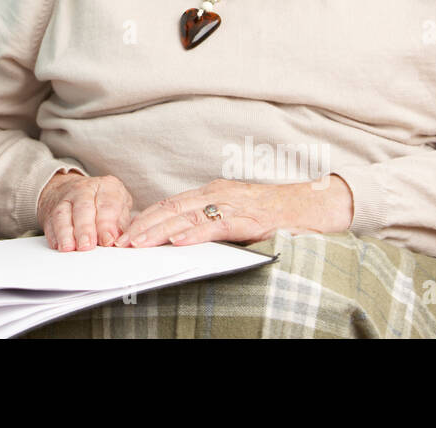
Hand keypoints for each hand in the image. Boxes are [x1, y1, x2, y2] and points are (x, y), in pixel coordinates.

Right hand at [36, 172, 132, 250]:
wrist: (74, 191)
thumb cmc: (104, 203)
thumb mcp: (120, 207)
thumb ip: (121, 224)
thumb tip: (119, 241)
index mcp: (108, 186)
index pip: (108, 204)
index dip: (107, 224)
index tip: (108, 240)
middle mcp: (85, 190)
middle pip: (83, 208)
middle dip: (85, 228)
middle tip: (87, 245)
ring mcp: (65, 199)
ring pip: (63, 214)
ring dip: (66, 233)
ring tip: (69, 247)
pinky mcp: (51, 211)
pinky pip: (50, 223)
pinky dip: (53, 236)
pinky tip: (58, 245)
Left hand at [116, 175, 353, 247]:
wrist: (315, 203)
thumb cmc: (276, 212)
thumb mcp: (236, 213)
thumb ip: (211, 221)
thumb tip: (181, 238)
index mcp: (212, 192)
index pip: (169, 204)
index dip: (144, 218)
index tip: (123, 233)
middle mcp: (218, 193)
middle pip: (170, 208)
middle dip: (142, 226)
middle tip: (120, 242)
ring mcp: (233, 204)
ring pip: (188, 215)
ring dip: (159, 231)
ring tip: (138, 242)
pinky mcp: (249, 218)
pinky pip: (218, 225)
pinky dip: (196, 232)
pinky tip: (179, 241)